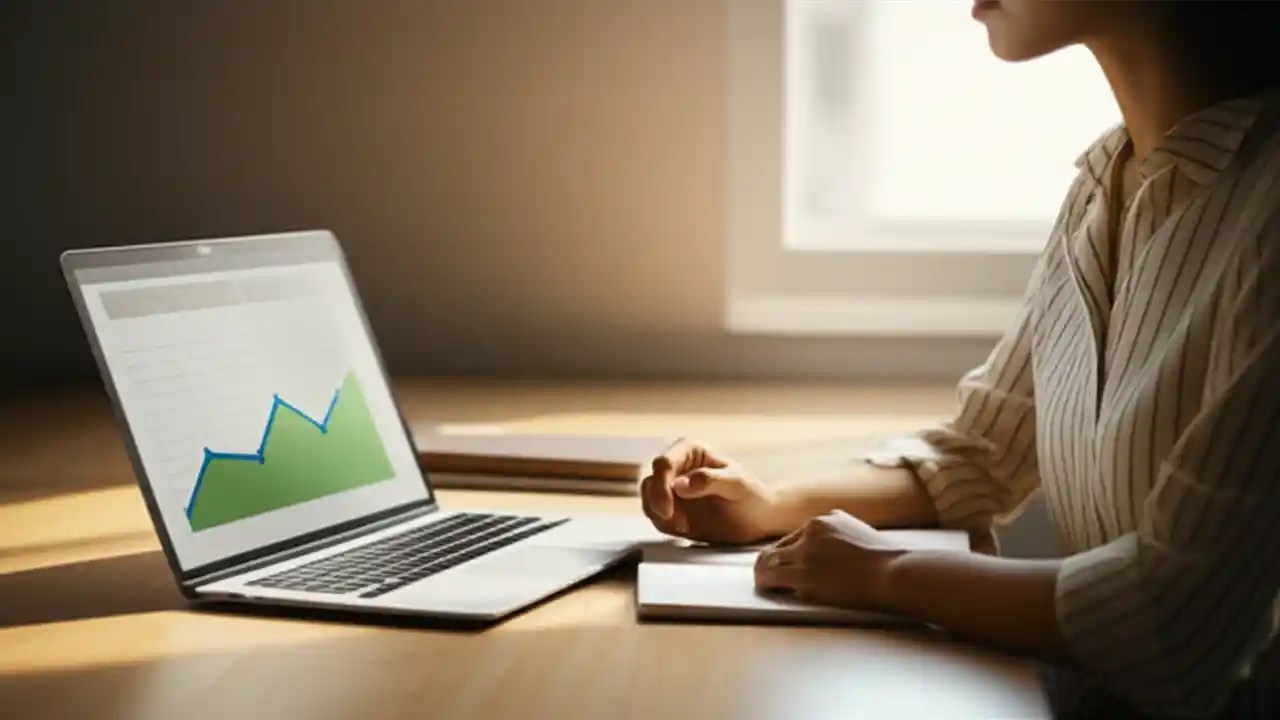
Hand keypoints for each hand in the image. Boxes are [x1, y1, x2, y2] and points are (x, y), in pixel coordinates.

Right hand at [638, 438, 782, 543]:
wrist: (758, 519)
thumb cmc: (752, 496)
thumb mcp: (736, 485)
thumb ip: (710, 481)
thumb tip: (679, 485)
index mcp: (690, 450)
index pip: (663, 464)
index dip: (660, 486)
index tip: (668, 510)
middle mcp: (677, 466)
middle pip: (649, 481)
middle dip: (657, 503)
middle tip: (675, 523)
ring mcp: (671, 488)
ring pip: (647, 499)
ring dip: (659, 516)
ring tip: (684, 526)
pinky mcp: (671, 508)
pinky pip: (654, 516)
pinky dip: (664, 525)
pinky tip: (685, 529)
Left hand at [753, 510, 906, 609]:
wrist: (895, 573)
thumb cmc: (887, 561)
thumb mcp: (860, 534)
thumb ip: (840, 537)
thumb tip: (830, 552)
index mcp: (825, 521)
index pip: (795, 537)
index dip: (788, 554)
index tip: (786, 564)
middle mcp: (811, 531)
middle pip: (778, 547)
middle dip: (771, 562)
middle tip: (765, 575)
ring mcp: (806, 552)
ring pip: (769, 561)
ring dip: (764, 573)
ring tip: (762, 583)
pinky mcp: (804, 575)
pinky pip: (772, 578)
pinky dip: (765, 583)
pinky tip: (766, 589)